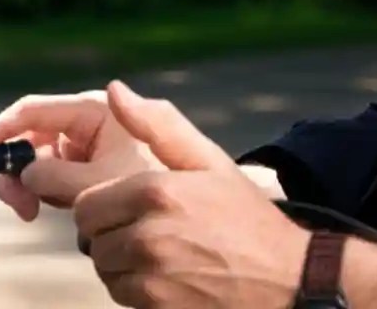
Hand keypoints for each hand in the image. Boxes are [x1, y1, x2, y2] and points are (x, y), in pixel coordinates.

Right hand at [0, 89, 166, 220]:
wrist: (197, 212)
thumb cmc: (156, 186)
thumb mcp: (102, 181)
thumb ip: (56, 174)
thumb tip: (25, 172)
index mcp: (95, 110)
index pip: (33, 110)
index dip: (0, 128)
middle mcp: (91, 124)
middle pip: (34, 138)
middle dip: (16, 167)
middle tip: (14, 201)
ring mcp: (92, 149)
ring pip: (44, 162)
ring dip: (32, 187)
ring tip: (32, 212)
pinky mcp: (95, 172)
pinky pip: (58, 179)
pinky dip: (48, 195)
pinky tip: (52, 211)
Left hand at [74, 81, 308, 307]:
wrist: (291, 279)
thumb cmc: (246, 216)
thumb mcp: (208, 160)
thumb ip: (157, 124)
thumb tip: (114, 89)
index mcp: (154, 191)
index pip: (85, 205)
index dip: (101, 208)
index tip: (127, 209)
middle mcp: (148, 235)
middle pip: (91, 239)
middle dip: (109, 234)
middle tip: (145, 231)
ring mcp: (154, 277)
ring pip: (104, 268)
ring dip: (121, 264)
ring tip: (159, 254)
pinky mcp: (159, 307)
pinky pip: (121, 296)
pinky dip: (135, 289)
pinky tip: (166, 278)